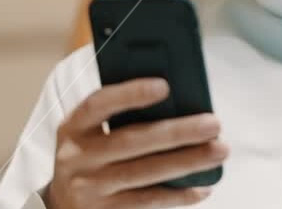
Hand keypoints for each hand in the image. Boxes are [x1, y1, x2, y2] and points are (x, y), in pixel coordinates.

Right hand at [45, 78, 226, 207]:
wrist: (62, 208)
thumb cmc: (92, 159)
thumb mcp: (91, 135)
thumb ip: (119, 118)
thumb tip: (175, 102)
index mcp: (73, 127)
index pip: (99, 104)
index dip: (130, 93)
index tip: (165, 85)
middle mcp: (77, 157)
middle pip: (132, 140)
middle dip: (177, 131)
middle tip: (213, 124)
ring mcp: (90, 188)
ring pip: (145, 172)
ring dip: (187, 161)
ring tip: (219, 151)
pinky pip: (148, 201)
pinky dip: (179, 194)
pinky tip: (202, 186)